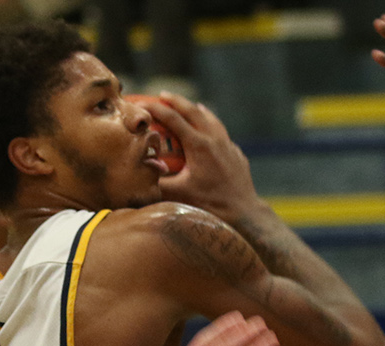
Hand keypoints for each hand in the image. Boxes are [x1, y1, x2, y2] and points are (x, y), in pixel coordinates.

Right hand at [141, 94, 258, 220]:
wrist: (244, 212)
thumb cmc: (211, 204)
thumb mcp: (179, 194)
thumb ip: (157, 182)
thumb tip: (140, 172)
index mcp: (198, 145)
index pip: (172, 118)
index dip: (155, 109)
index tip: (141, 104)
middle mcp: (215, 139)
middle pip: (193, 111)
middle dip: (176, 101)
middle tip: (162, 94)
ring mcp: (228, 145)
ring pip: (212, 119)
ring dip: (197, 110)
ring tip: (190, 106)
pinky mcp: (236, 154)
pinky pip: (222, 133)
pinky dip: (212, 126)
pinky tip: (210, 132)